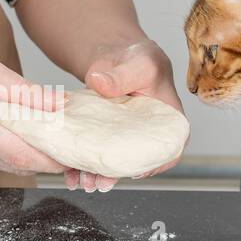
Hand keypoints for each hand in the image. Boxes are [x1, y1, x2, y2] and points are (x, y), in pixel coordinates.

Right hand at [0, 32, 65, 175]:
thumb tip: (57, 107)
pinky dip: (9, 150)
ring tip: (54, 141)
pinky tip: (23, 137)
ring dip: (28, 155)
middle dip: (45, 159)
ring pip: (2, 164)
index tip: (75, 156)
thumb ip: (22, 91)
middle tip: (73, 150)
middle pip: (13, 164)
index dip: (51, 160)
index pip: (19, 155)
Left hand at [67, 39, 185, 192]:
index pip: (170, 151)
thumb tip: (99, 82)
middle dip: (117, 176)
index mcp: (169, 122)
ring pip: (114, 163)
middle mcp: (148, 136)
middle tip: (100, 182)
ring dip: (98, 175)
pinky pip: (96, 154)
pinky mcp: (105, 138)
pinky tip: (70, 171)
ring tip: (82, 181)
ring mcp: (125, 139)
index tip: (135, 171)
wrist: (114, 59)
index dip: (155, 165)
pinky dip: (82, 164)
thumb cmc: (139, 60)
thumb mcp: (138, 64)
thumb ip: (121, 76)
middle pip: (137, 163)